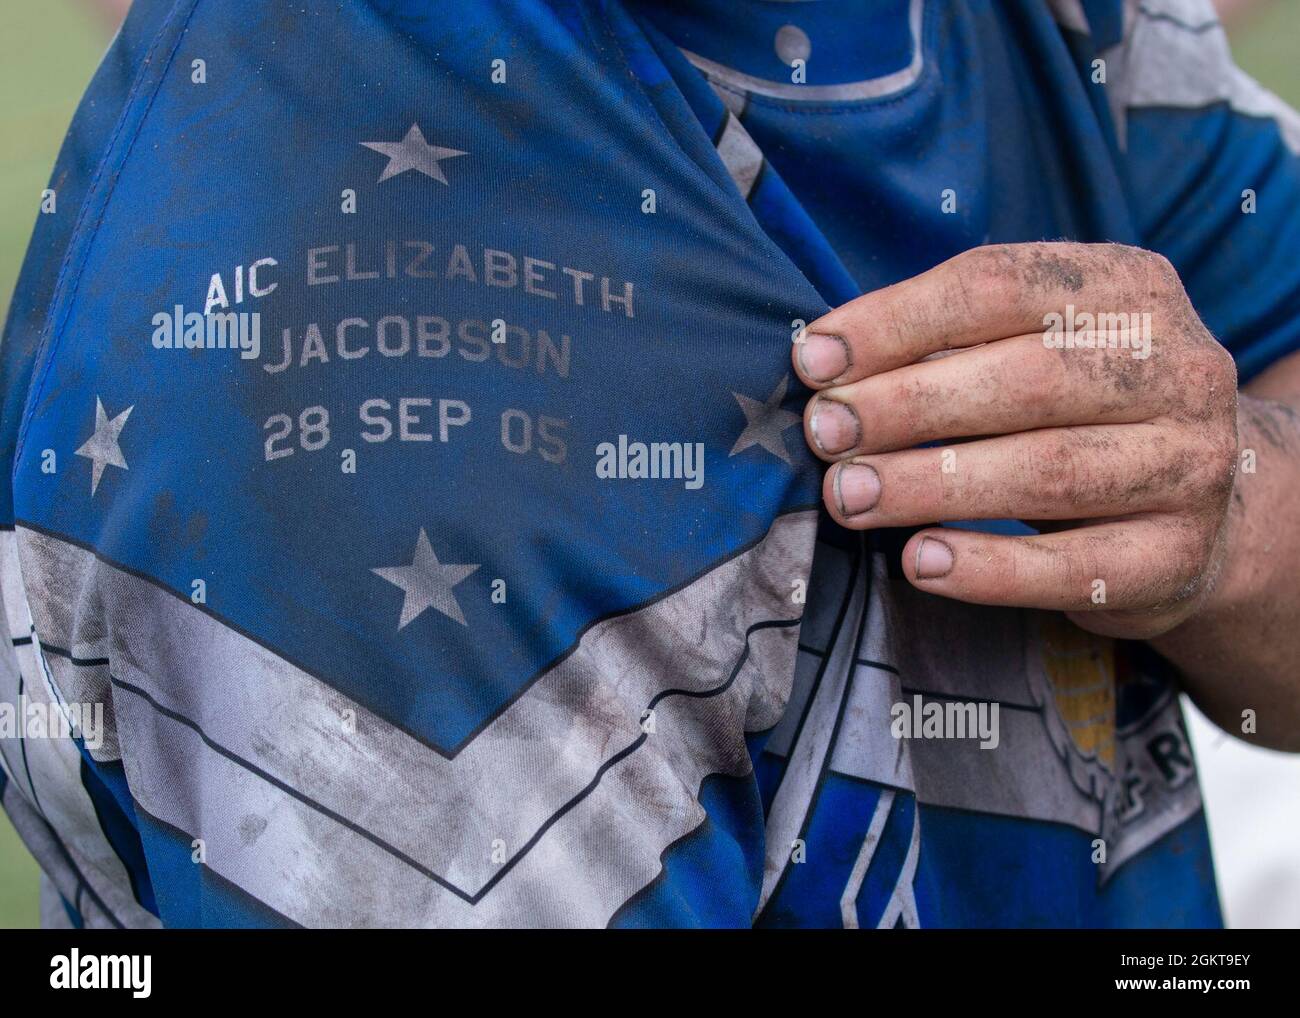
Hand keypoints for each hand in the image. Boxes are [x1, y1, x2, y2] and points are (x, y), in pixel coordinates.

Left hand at [793, 242, 1240, 640]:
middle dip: (908, 404)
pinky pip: (1072, 567)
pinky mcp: (1176, 558)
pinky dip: (987, 568)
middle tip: (825, 431)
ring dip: (930, 484)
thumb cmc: (1080, 413)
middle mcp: (1177, 369)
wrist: (1206, 512)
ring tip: (848, 495)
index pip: (1002, 285)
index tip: (815, 360)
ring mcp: (1189, 466)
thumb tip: (824, 364)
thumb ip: (947, 345)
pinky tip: (918, 561)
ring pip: (1049, 471)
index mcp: (1130, 290)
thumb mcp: (1036, 349)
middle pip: (1029, 378)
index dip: (898, 321)